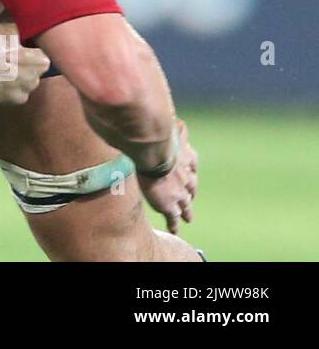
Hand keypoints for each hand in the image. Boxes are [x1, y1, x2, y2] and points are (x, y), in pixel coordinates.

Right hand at [0, 31, 49, 105]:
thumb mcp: (11, 28)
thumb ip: (26, 31)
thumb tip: (32, 27)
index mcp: (41, 64)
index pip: (43, 59)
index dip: (31, 53)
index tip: (20, 50)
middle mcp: (34, 82)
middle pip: (32, 74)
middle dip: (23, 68)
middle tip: (7, 59)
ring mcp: (18, 95)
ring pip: (20, 87)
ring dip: (13, 80)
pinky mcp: (2, 103)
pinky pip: (5, 95)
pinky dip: (0, 89)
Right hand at [137, 119, 198, 233]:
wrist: (156, 159)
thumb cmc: (160, 142)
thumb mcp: (170, 132)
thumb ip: (176, 128)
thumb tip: (180, 119)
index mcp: (186, 159)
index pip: (192, 165)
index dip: (191, 169)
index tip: (191, 171)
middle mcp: (187, 177)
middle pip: (192, 187)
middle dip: (191, 191)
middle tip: (190, 196)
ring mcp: (180, 193)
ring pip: (186, 205)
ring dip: (187, 211)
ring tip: (189, 218)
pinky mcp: (170, 206)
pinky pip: (173, 218)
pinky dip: (175, 224)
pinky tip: (176, 229)